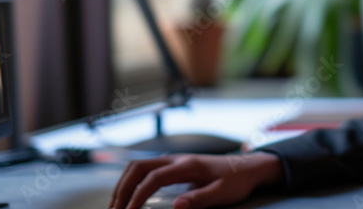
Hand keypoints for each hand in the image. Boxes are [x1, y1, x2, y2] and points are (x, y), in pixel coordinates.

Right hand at [109, 152, 283, 208]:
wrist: (246, 167)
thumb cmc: (236, 181)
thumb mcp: (222, 193)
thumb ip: (200, 199)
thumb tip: (176, 206)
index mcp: (187, 165)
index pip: (153, 178)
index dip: (137, 196)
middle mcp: (176, 159)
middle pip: (138, 167)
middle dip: (122, 189)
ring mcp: (173, 161)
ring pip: (138, 166)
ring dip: (123, 184)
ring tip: (115, 205)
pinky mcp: (173, 166)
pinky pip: (145, 170)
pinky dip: (131, 181)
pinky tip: (127, 196)